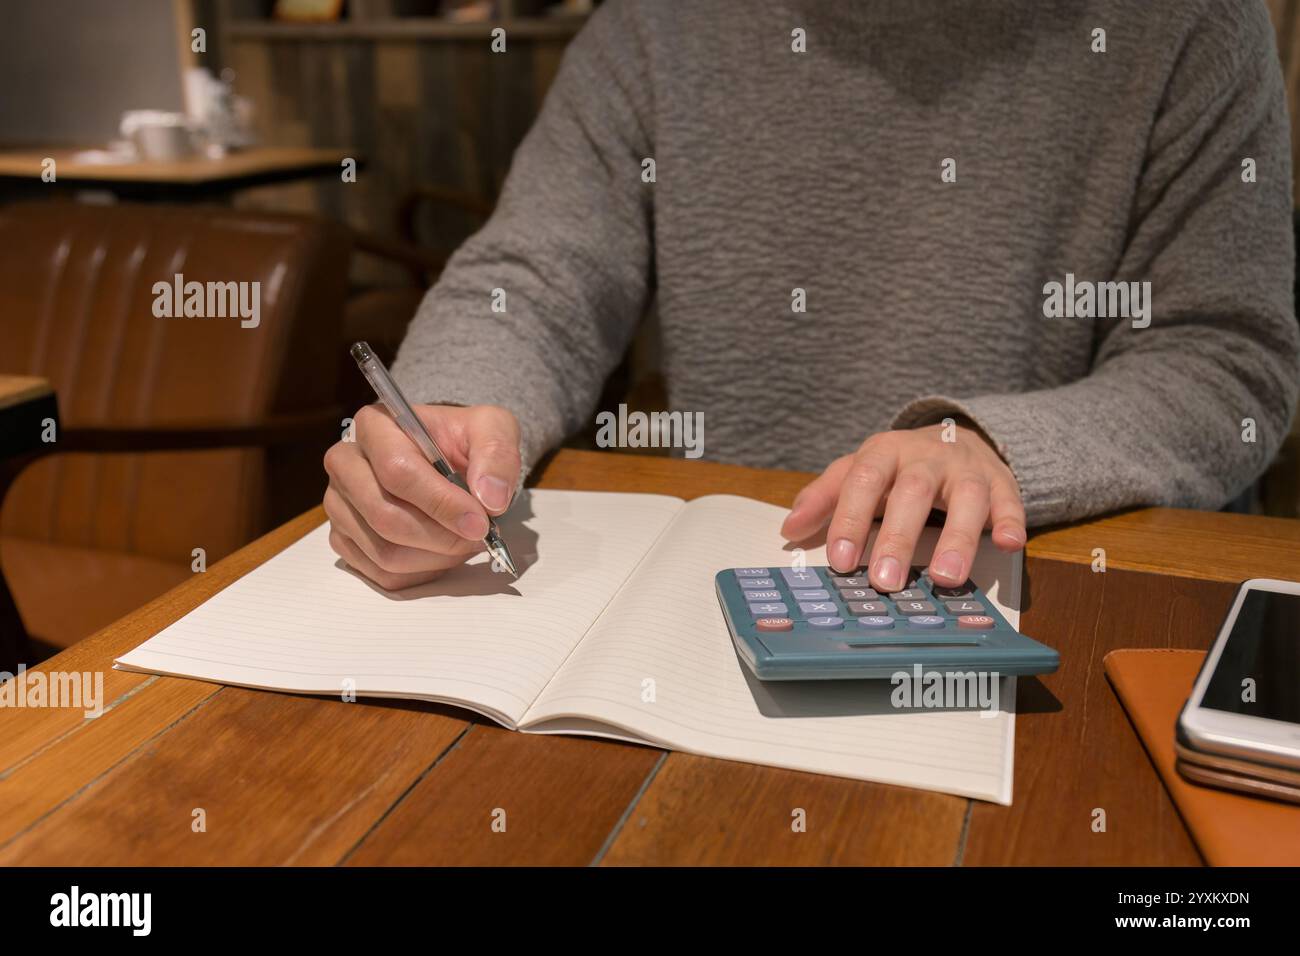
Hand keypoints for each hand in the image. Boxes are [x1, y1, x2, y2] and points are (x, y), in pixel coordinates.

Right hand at [323, 403, 520, 589]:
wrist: (448, 460)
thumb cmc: (464, 442)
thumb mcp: (493, 429)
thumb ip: (496, 455)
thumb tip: (490, 499)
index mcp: (375, 425)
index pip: (397, 471)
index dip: (441, 503)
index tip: (480, 521)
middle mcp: (345, 463)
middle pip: (384, 515)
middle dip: (440, 536)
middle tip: (477, 537)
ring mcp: (338, 504)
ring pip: (383, 551)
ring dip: (435, 557)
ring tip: (463, 542)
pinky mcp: (344, 539)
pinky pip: (381, 574)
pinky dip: (421, 573)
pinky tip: (442, 553)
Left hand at [780, 423, 1025, 591]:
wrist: (956, 436)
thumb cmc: (898, 466)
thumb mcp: (859, 471)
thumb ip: (825, 497)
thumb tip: (790, 528)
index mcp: (885, 452)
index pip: (863, 481)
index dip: (851, 520)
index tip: (841, 560)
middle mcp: (927, 457)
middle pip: (913, 491)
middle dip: (899, 537)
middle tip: (887, 582)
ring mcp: (967, 469)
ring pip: (967, 497)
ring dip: (958, 537)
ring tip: (946, 578)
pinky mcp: (1002, 482)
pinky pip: (1010, 499)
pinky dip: (1012, 521)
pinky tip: (1009, 544)